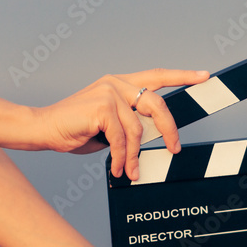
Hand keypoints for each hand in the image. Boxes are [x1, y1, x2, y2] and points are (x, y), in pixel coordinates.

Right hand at [36, 68, 209, 179]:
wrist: (42, 130)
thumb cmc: (75, 130)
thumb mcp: (111, 128)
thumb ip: (132, 125)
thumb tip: (154, 137)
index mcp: (120, 83)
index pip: (157, 76)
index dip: (182, 76)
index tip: (204, 75)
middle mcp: (116, 83)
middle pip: (157, 104)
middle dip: (169, 129)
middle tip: (174, 149)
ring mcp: (109, 91)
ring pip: (138, 128)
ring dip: (135, 155)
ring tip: (130, 170)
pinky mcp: (101, 106)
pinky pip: (122, 138)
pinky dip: (122, 157)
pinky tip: (119, 168)